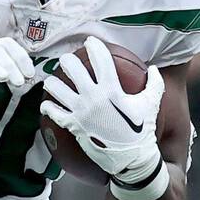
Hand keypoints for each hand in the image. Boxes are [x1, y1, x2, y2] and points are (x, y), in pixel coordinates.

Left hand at [40, 37, 163, 182]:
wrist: (132, 158)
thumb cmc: (143, 131)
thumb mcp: (152, 104)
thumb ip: (154, 84)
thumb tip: (154, 69)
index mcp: (111, 89)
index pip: (100, 59)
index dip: (94, 46)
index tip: (90, 41)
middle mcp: (93, 97)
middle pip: (73, 69)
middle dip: (68, 60)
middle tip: (67, 60)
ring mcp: (81, 112)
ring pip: (57, 89)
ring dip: (53, 81)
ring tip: (52, 80)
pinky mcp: (73, 126)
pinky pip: (54, 114)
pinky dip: (48, 107)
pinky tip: (45, 104)